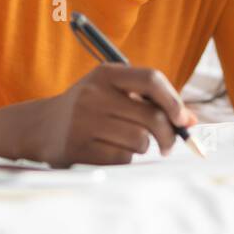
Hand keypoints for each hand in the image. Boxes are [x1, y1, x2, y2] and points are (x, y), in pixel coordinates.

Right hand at [27, 65, 197, 166]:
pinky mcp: (78, 147)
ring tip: (127, 143)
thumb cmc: (90, 109)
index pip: (151, 79)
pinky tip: (108, 152)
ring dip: (142, 147)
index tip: (184, 119)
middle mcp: (94, 94)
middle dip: (169, 135)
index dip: (174, 100)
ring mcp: (84, 121)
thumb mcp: (113, 93)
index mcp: (105, 74)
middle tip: (169, 145)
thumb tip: (192, 121)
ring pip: (140, 141)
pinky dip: (124, 159)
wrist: (41, 127)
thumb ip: (151, 101)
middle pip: (152, 117)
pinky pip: (122, 159)